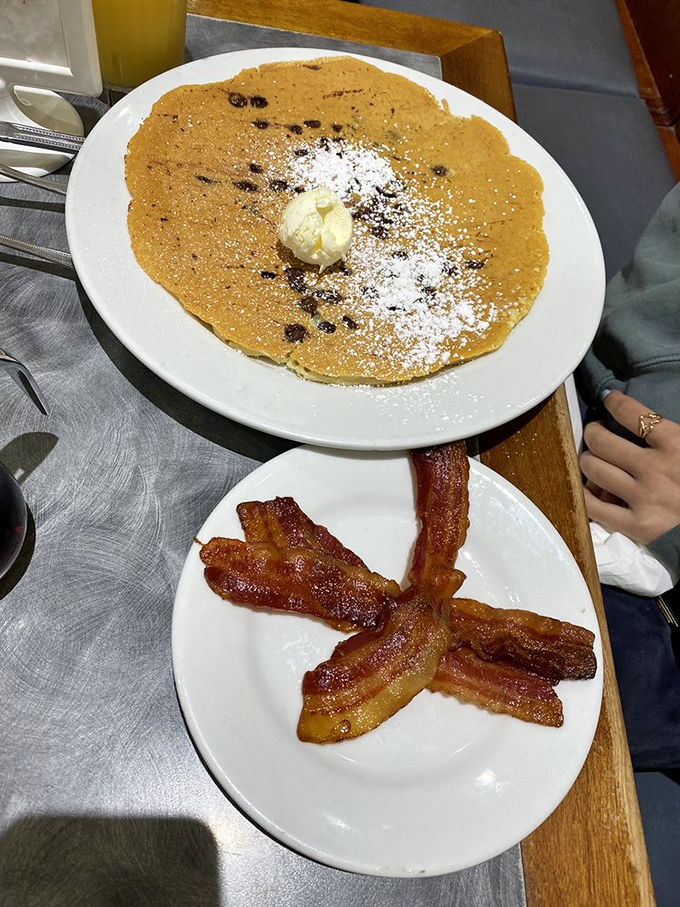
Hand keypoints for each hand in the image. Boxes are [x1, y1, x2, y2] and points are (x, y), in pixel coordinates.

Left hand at [580, 390, 679, 544]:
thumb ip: (669, 434)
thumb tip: (640, 416)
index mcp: (676, 445)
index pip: (633, 414)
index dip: (614, 402)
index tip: (609, 399)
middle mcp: (656, 469)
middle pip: (601, 441)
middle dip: (593, 432)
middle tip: (596, 433)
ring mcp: (644, 498)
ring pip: (593, 469)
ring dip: (588, 461)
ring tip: (594, 460)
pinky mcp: (637, 526)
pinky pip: (593, 507)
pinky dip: (585, 495)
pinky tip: (589, 489)